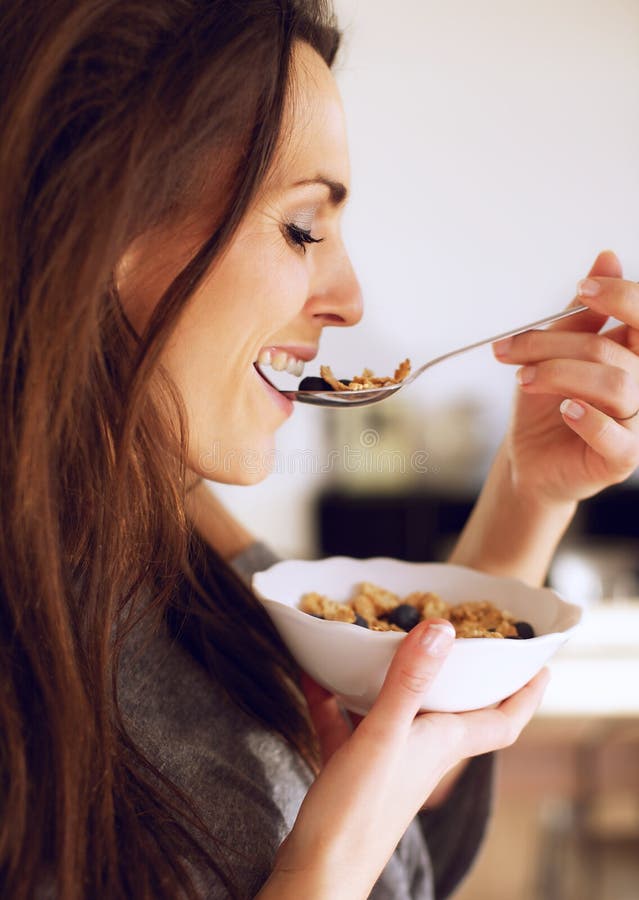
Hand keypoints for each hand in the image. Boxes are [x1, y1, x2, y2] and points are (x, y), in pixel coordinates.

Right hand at [259, 619, 547, 899]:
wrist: (318, 872)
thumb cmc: (357, 814)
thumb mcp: (384, 737)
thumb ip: (410, 683)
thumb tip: (441, 630)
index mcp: (443, 743)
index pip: (503, 719)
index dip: (526, 694)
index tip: (538, 664)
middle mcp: (423, 750)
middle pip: (458, 709)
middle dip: (465, 673)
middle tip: (464, 633)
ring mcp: (388, 760)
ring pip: (402, 709)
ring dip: (398, 676)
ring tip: (389, 637)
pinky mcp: (354, 768)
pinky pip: (351, 722)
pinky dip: (337, 698)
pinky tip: (316, 674)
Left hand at [493, 250, 638, 504]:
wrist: (528, 457)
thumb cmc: (545, 404)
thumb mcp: (554, 352)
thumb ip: (582, 312)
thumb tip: (608, 257)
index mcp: (631, 354)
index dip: (621, 297)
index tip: (584, 288)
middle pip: (611, 350)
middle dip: (554, 344)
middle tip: (509, 349)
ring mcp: (636, 423)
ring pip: (616, 386)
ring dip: (560, 375)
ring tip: (522, 380)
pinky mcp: (621, 458)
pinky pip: (617, 437)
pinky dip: (588, 419)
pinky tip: (564, 410)